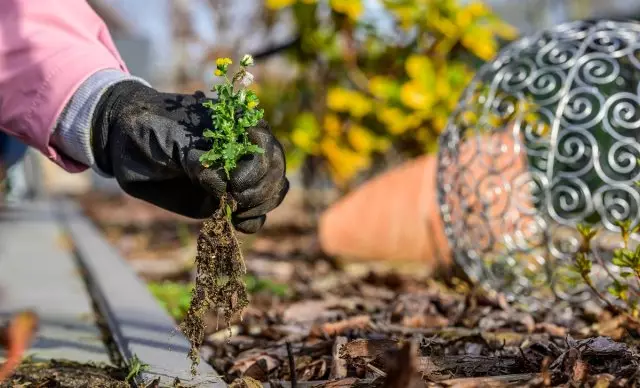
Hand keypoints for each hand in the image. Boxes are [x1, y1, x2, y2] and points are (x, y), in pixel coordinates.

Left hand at [90, 81, 288, 233]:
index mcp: (236, 126)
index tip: (235, 178)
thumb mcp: (172, 138)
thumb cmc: (150, 128)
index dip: (260, 164)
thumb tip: (222, 187)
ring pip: (272, 191)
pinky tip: (236, 222)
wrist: (125, 143)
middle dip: (261, 187)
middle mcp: (242, 150)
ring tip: (235, 210)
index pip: (267, 145)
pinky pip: (255, 213)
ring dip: (260, 205)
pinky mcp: (226, 199)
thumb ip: (199, 159)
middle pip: (276, 171)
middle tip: (235, 196)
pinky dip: (253, 221)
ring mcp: (236, 176)